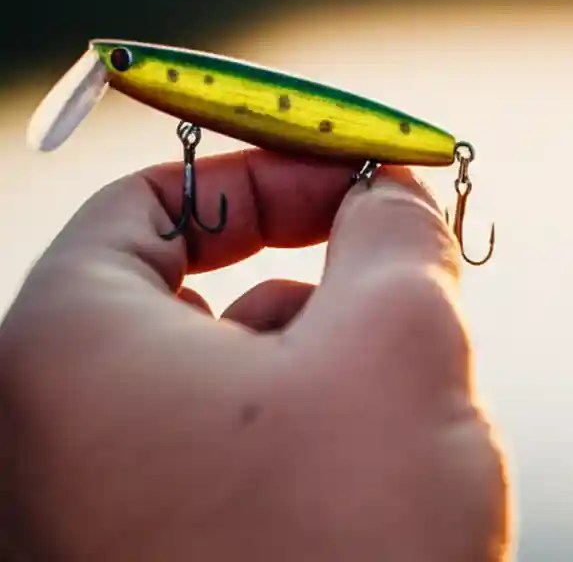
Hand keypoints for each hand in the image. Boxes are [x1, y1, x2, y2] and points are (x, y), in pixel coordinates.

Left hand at [0, 152, 507, 560]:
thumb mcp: (400, 343)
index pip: (153, 205)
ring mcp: (90, 520)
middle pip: (191, 299)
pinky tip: (371, 486)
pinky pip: (223, 469)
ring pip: (220, 392)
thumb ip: (393, 233)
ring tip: (400, 417)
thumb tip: (391, 196)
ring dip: (323, 371)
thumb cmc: (349, 547)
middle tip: (406, 286)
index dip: (273, 168)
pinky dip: (304, 447)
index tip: (364, 173)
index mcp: (62, 356)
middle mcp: (46, 441)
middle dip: (316, 281)